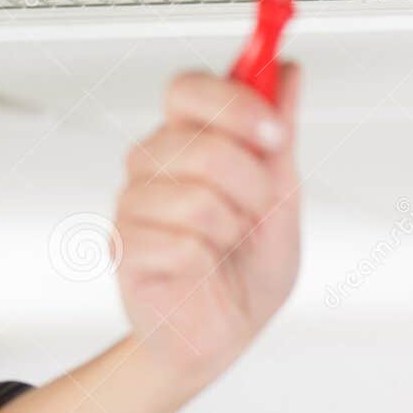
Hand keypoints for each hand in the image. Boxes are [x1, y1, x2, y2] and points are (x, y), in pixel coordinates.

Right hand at [114, 66, 302, 390]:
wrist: (223, 336)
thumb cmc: (246, 272)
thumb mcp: (281, 199)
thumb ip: (279, 138)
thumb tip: (288, 75)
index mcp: (190, 142)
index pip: (189, 89)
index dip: (234, 102)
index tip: (274, 131)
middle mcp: (154, 165)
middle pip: (201, 142)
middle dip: (251, 185)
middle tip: (254, 214)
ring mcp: (134, 205)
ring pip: (197, 196)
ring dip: (231, 229)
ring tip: (226, 247)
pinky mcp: (125, 248)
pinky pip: (180, 242)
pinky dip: (208, 263)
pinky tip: (202, 270)